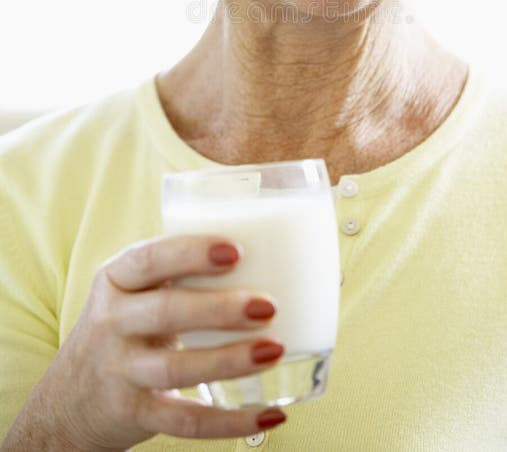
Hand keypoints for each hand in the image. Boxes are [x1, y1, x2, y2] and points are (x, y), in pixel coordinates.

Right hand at [3, 235, 285, 450]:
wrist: (67, 400)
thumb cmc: (123, 327)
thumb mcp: (132, 291)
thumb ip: (175, 271)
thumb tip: (262, 249)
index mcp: (115, 280)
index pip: (149, 260)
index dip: (191, 253)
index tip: (235, 251)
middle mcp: (112, 323)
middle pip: (166, 313)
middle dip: (219, 309)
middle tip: (267, 305)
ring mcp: (121, 371)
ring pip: (177, 368)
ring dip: (230, 360)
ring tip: (273, 350)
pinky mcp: (134, 414)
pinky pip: (186, 421)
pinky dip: (230, 421)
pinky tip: (270, 412)